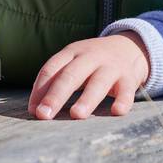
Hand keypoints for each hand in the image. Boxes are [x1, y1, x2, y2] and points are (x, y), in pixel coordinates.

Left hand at [28, 33, 150, 120]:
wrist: (129, 47)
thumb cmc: (93, 62)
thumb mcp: (73, 62)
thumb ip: (56, 81)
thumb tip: (35, 109)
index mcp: (72, 52)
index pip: (51, 68)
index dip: (40, 89)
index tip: (33, 111)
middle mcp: (90, 57)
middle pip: (71, 75)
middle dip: (56, 95)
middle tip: (44, 115)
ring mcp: (111, 67)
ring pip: (98, 82)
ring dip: (87, 98)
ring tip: (76, 115)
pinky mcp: (129, 78)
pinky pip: (127, 90)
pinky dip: (123, 100)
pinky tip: (116, 111)